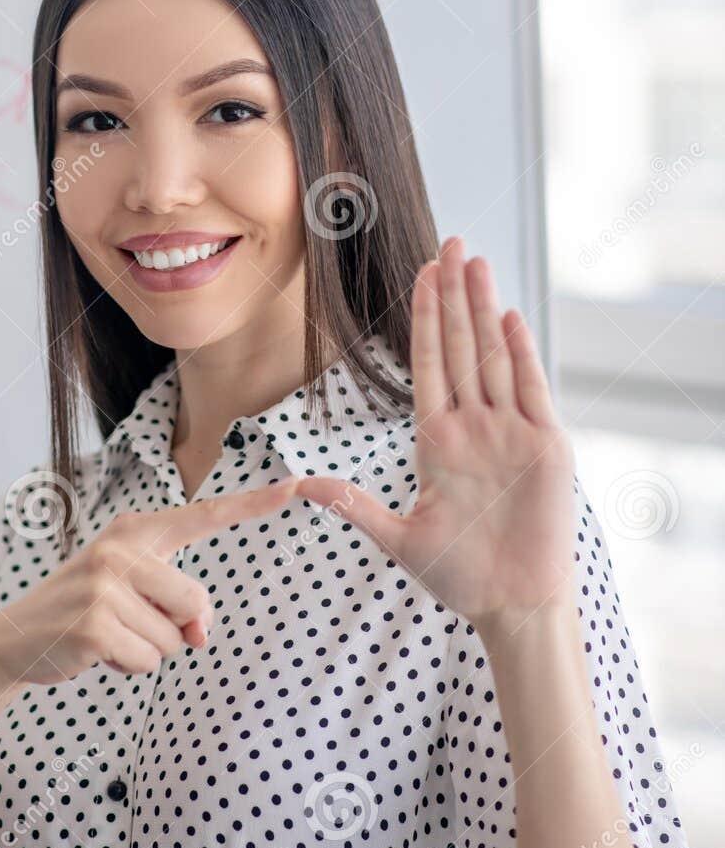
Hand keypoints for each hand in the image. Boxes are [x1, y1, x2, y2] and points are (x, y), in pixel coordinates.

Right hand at [0, 477, 300, 687]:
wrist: (14, 638)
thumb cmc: (85, 610)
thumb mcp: (131, 593)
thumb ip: (178, 601)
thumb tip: (201, 632)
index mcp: (135, 531)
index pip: (204, 515)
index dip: (254, 504)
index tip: (298, 485)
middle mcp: (121, 548)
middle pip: (196, 601)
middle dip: (172, 626)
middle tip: (127, 621)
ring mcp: (105, 584)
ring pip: (173, 638)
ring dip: (146, 649)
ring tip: (107, 634)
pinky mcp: (94, 623)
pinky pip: (147, 660)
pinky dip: (127, 666)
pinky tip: (96, 651)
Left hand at [295, 237, 575, 626]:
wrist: (509, 605)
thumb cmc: (458, 576)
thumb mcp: (398, 537)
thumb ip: (355, 505)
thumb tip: (303, 485)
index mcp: (438, 440)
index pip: (428, 364)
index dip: (425, 318)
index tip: (421, 274)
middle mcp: (475, 427)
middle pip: (461, 347)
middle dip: (454, 295)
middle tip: (450, 242)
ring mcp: (511, 433)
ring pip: (493, 357)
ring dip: (484, 309)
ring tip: (476, 262)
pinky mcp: (544, 447)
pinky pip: (529, 390)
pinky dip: (520, 354)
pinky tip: (507, 316)